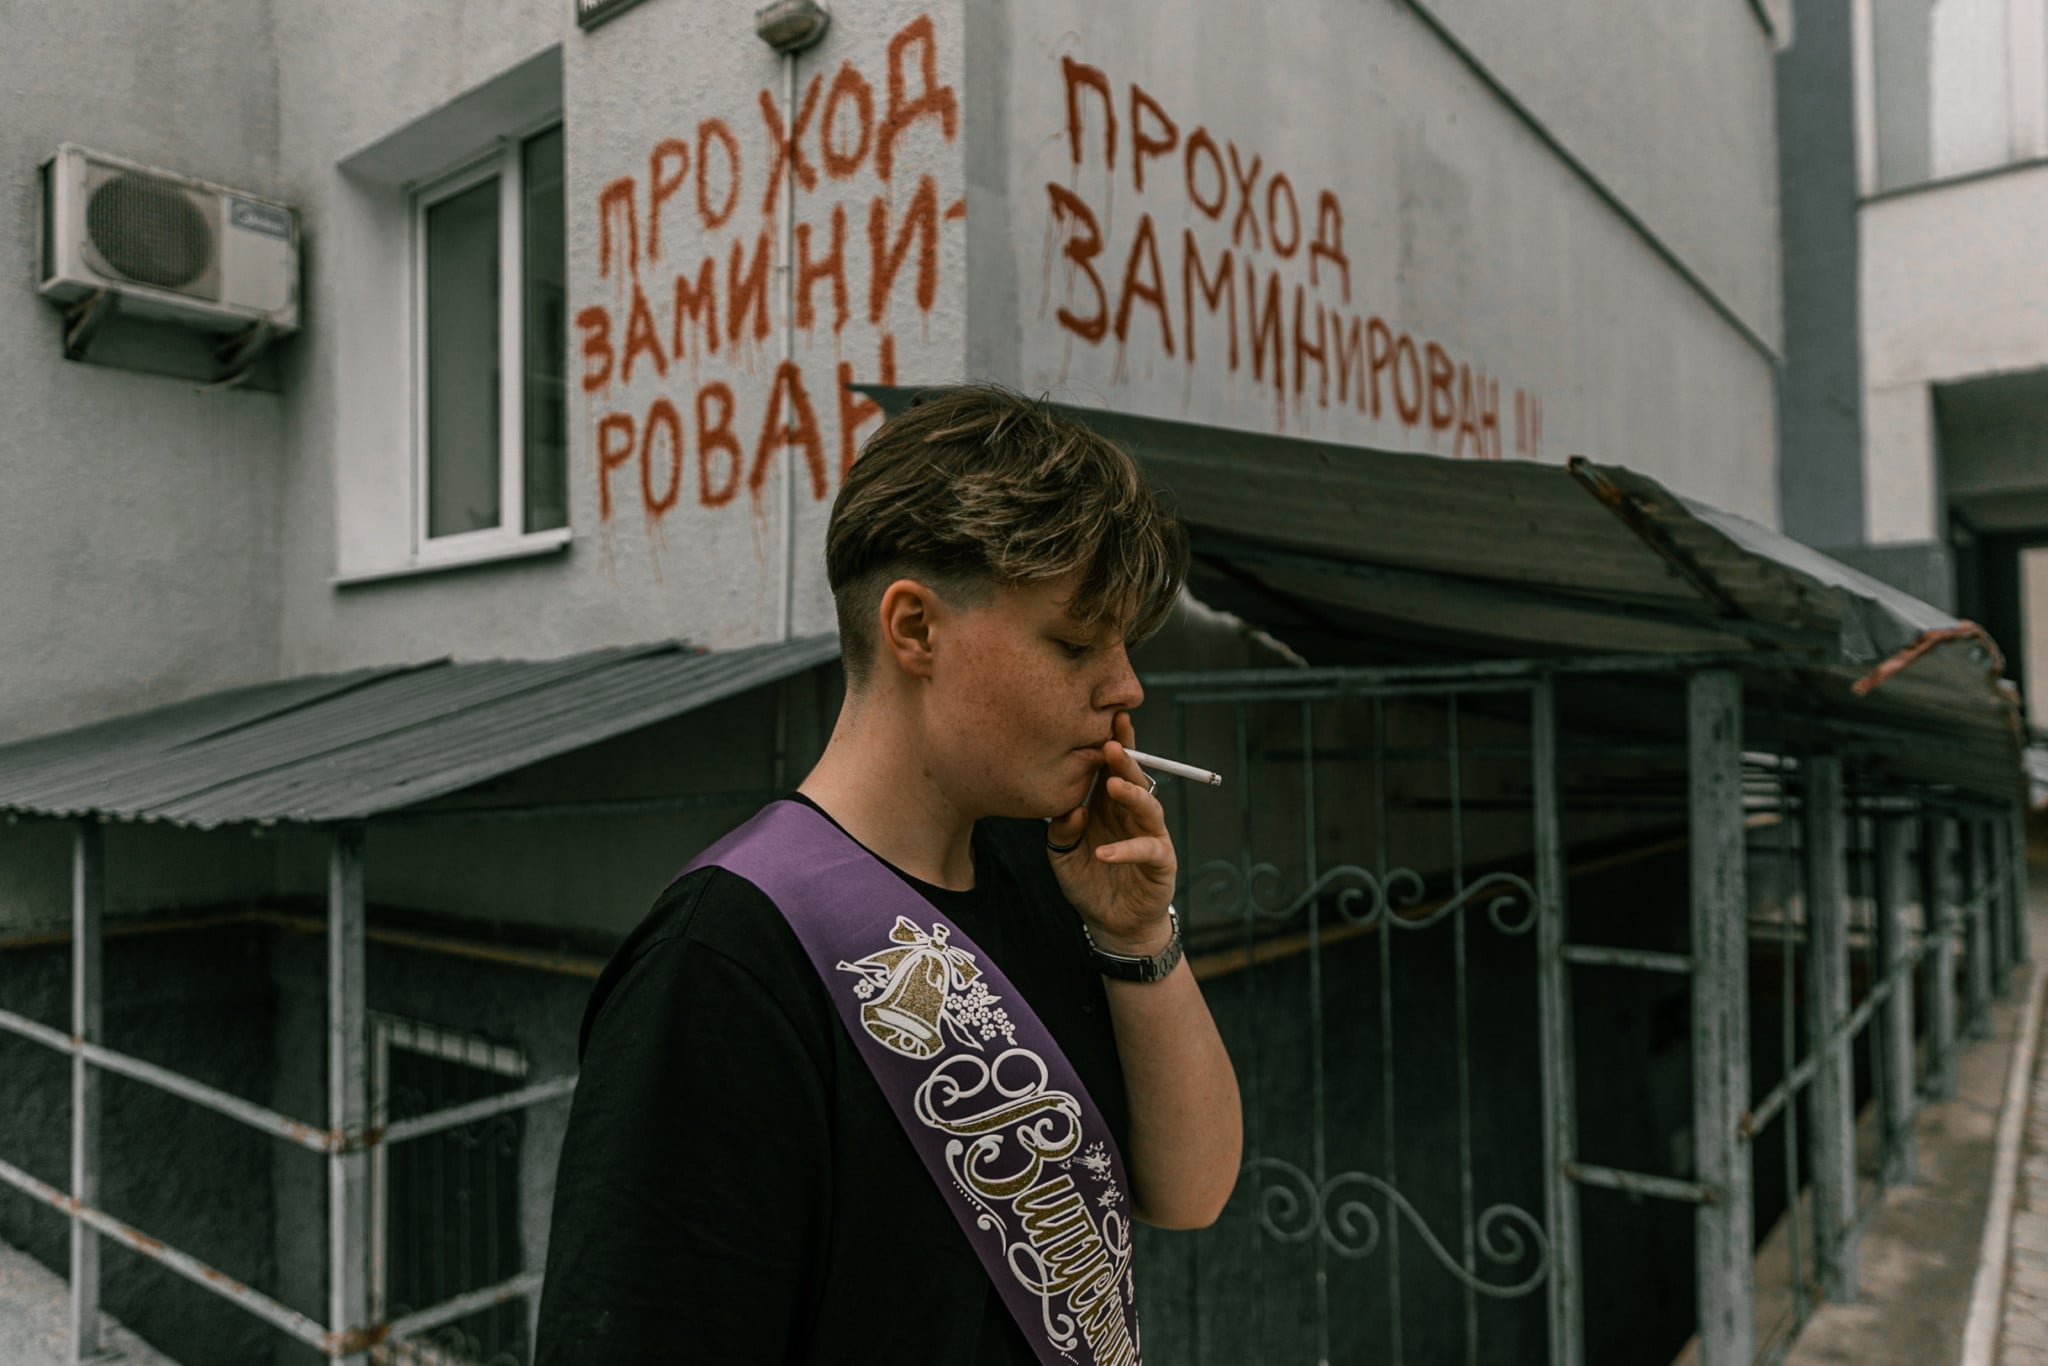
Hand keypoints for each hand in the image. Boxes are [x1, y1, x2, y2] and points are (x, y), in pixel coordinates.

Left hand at [1045, 711, 1176, 954]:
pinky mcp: (1161, 862)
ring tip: (1114, 785)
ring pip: (1148, 807)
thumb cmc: (1089, 880)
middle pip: (1133, 779)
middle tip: (1111, 742)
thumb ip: (1061, 829)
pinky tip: (1104, 853)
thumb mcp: (1062, 853)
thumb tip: (1072, 809)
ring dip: (1132, 794)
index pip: (1110, 769)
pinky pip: (1146, 850)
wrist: (1111, 923)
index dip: (1111, 745)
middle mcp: (1131, 815)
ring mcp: (1150, 835)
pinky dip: (1126, 850)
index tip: (1104, 719)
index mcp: (1109, 805)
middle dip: (1124, 759)